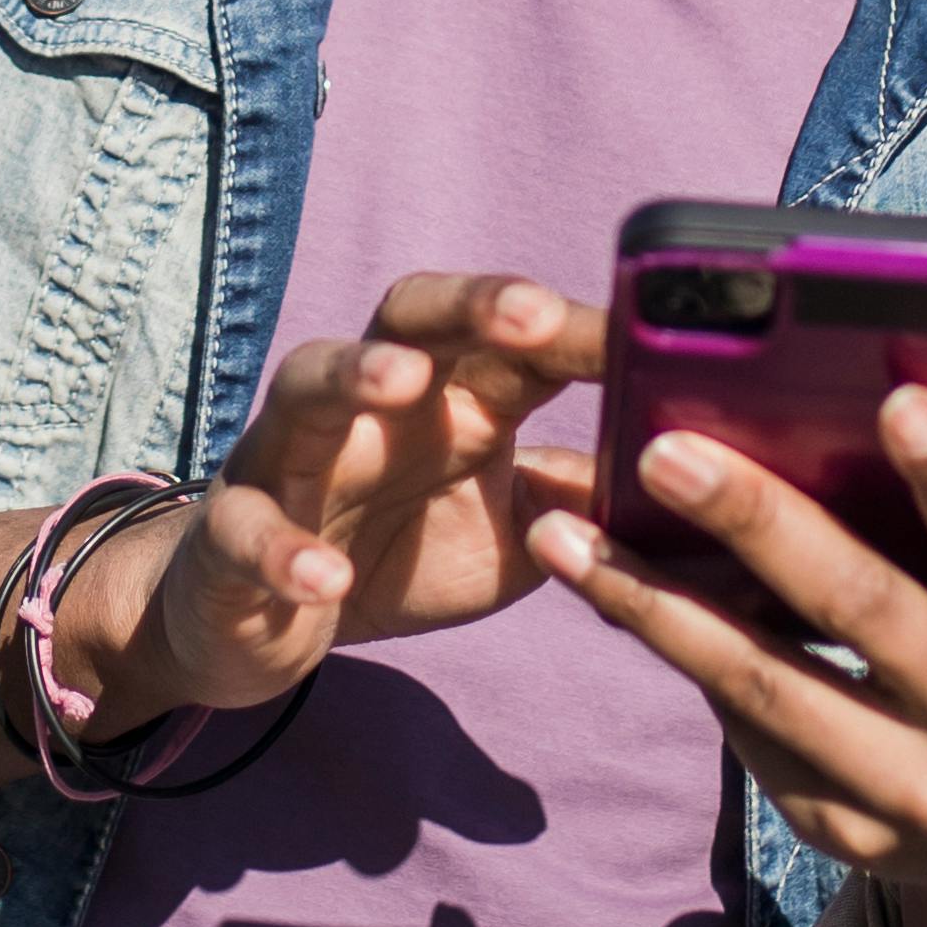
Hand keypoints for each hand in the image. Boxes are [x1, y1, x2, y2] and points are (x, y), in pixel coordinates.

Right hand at [72, 272, 603, 730]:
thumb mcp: (515, 540)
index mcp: (449, 398)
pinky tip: (325, 576)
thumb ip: (589, 508)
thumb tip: (695, 486)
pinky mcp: (230, 532)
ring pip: (307, 382)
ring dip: (353, 374)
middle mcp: (368, 405)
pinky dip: (284, 549)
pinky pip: (246, 526)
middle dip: (470, 305)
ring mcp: (291, 458)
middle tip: (533, 313)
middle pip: (411, 318)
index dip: (576, 328)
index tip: (649, 332)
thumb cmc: (400, 555)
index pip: (513, 336)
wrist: (258, 622)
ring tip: (402, 384)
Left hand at [526, 386, 926, 926]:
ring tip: (563, 530)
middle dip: (760, 524)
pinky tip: (606, 589)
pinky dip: (676, 650)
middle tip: (662, 451)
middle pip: (864, 611)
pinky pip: (745, 727)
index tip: (894, 400)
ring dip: (654, 602)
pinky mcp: (841, 828)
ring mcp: (916, 793)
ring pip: (767, 685)